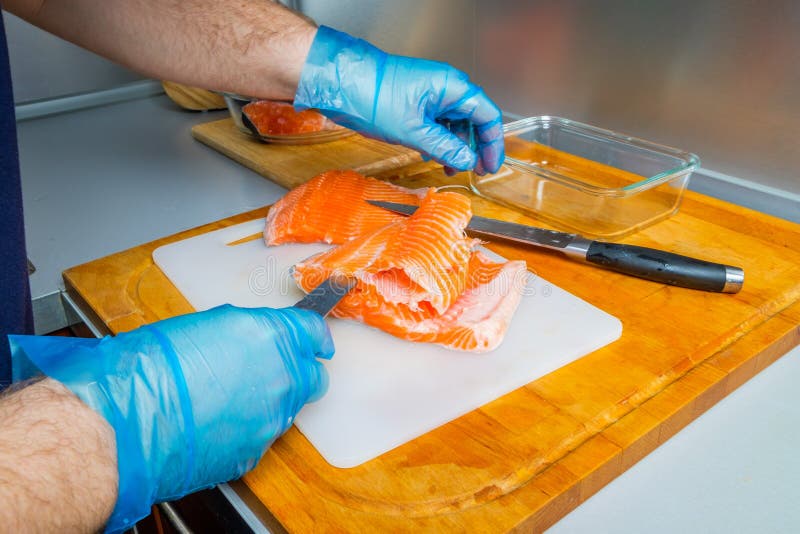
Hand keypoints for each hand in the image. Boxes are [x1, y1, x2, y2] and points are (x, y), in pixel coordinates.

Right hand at [10, 305, 331, 532]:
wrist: (130, 418)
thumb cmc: (155, 364)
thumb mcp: (208, 323)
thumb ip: (249, 330)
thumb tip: (260, 335)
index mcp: (271, 335)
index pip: (314, 331)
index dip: (315, 336)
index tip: (316, 341)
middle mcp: (282, 375)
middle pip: (313, 375)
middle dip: (300, 371)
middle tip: (272, 371)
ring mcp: (272, 416)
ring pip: (289, 407)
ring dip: (272, 399)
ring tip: (230, 397)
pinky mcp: (258, 449)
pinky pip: (264, 434)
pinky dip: (250, 426)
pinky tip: (218, 422)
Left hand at [295, 26, 504, 174]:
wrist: (343, 85)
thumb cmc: (374, 97)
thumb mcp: (414, 131)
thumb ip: (445, 147)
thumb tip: (468, 159)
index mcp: (452, 87)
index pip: (487, 115)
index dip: (492, 143)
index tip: (491, 165)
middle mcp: (445, 88)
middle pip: (473, 120)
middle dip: (474, 147)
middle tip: (474, 171)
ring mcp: (430, 95)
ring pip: (454, 124)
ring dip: (455, 147)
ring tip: (450, 168)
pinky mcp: (416, 103)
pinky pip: (437, 123)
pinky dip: (439, 142)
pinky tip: (432, 157)